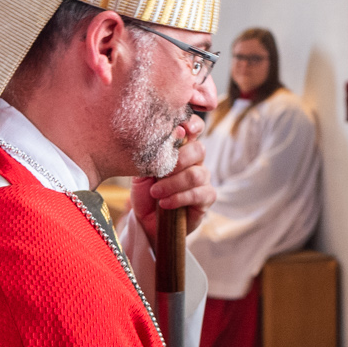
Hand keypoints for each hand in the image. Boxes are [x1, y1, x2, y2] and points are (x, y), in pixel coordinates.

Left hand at [132, 112, 214, 241]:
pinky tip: (164, 204)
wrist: (145, 222)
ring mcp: (203, 180)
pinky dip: (179, 198)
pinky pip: (199, 194)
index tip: (183, 127)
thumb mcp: (141, 171)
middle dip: (179, 160)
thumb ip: (151, 154)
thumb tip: (164, 136)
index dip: (193, 124)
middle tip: (158, 173)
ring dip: (173, 183)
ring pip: (197, 174)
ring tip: (155, 192)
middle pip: (199, 150)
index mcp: (181, 149)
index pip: (194, 129)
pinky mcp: (206, 199)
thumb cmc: (144, 193)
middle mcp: (195, 162)